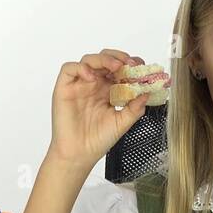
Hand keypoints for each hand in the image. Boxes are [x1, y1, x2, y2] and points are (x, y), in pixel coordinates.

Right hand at [48, 48, 150, 168]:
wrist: (79, 154)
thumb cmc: (98, 139)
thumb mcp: (122, 122)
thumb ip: (135, 108)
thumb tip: (147, 93)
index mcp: (109, 90)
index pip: (119, 69)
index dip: (130, 64)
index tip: (141, 68)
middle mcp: (94, 84)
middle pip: (105, 59)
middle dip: (119, 58)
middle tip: (130, 64)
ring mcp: (79, 84)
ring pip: (89, 60)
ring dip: (104, 59)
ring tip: (116, 68)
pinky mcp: (64, 88)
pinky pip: (69, 69)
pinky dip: (81, 68)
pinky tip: (92, 77)